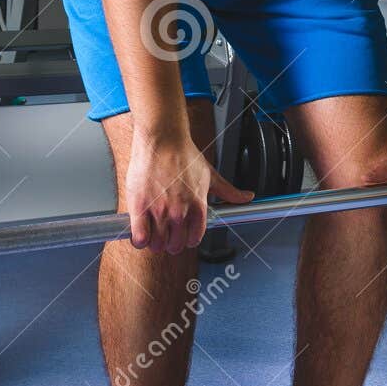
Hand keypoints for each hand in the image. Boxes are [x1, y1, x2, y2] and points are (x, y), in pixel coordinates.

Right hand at [124, 129, 253, 254]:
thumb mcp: (210, 174)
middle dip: (170, 243)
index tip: (181, 235)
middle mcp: (180, 212)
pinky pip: (139, 238)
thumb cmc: (184, 155)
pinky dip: (140, 240)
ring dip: (154, 242)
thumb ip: (229, 191)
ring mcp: (159, 210)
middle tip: (165, 233)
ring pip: (157, 245)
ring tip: (152, 231)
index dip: (187, 239)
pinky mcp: (139, 207)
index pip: (194, 239)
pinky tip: (140, 232)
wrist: (162, 139)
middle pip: (175, 246)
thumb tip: (247, 197)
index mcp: (198, 206)